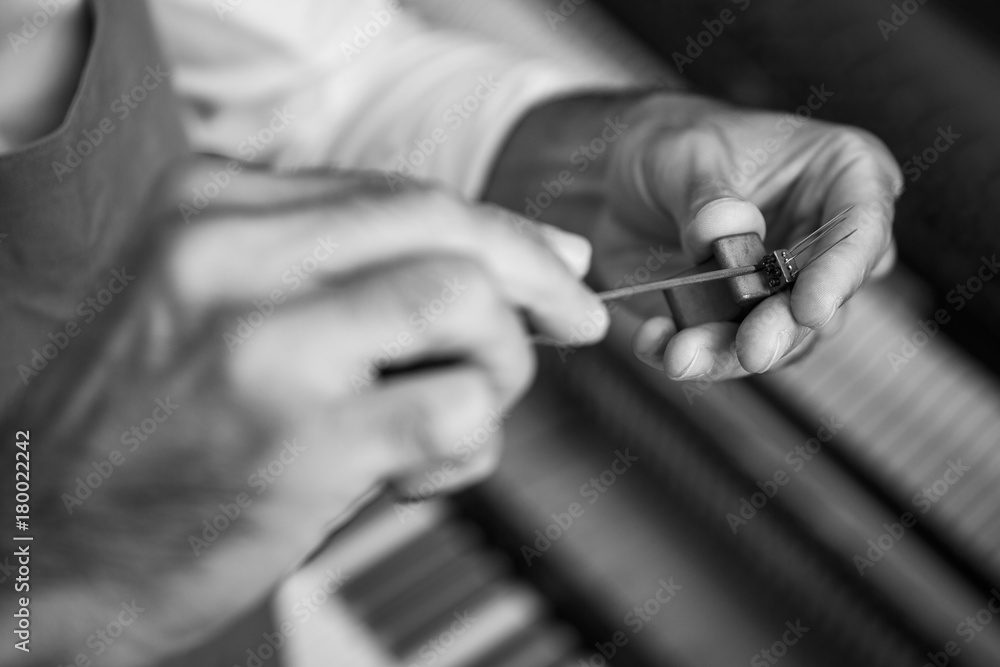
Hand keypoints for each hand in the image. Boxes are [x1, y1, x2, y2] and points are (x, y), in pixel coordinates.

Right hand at [12, 159, 605, 665]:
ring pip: (468, 305)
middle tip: (576, 319)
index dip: (500, 230)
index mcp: (215, 203)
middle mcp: (234, 252)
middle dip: (537, 276)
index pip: (402, 192)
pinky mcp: (304, 438)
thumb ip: (345, 269)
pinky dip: (468, 446)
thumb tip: (517, 257)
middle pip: (447, 226)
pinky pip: (457, 411)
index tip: (552, 264)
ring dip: (499, 367)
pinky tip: (419, 473)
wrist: (46, 539)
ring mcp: (268, 343)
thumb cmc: (149, 425)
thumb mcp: (218, 302)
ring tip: (460, 414)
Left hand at [593, 93, 901, 378]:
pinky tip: (654, 342)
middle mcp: (827, 239)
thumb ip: (705, 196)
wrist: (619, 182)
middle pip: (828, 299)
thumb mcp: (682, 154)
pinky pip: (727, 352)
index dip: (841, 273)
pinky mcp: (745, 321)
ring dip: (730, 353)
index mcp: (842, 173)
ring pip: (780, 339)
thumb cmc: (669, 145)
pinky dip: (692, 355)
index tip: (810, 309)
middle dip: (785, 330)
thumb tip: (725, 230)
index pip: (862, 226)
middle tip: (751, 350)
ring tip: (680, 353)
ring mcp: (788, 287)